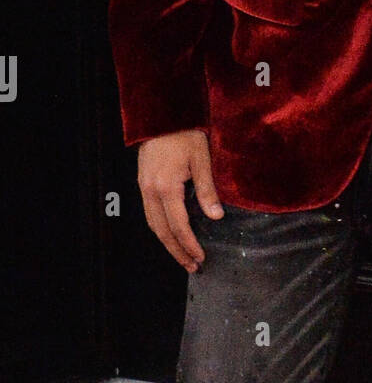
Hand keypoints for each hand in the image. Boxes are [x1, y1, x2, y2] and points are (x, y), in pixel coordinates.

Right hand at [137, 128, 223, 271]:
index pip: (179, 226)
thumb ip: (208, 189)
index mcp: (166, 187)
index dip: (190, 244)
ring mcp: (143, 188)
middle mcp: (150, 191)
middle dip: (177, 251)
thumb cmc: (185, 134)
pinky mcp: (143, 183)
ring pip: (153, 224)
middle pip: (162, 231)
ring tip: (183, 256)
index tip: (200, 258)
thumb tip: (217, 216)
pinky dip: (160, 228)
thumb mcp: (202, 159)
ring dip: (167, 243)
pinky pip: (150, 213)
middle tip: (192, 266)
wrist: (162, 115)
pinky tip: (171, 233)